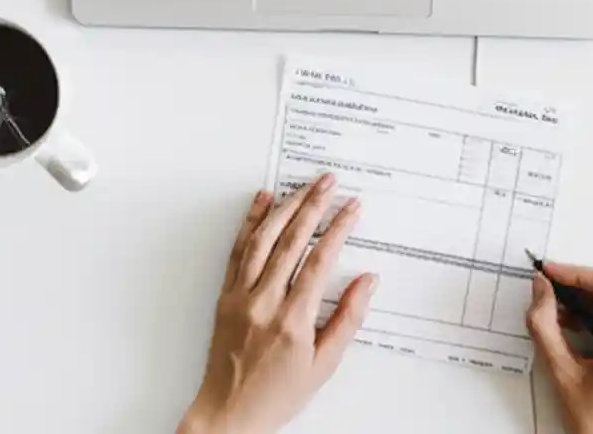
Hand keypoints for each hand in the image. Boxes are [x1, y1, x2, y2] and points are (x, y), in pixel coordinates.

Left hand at [179, 174, 377, 433]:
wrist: (229, 414)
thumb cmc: (277, 394)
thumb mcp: (324, 364)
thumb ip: (347, 319)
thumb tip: (366, 281)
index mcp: (292, 320)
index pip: (319, 261)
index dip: (338, 229)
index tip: (352, 209)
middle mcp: (263, 302)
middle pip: (291, 241)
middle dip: (314, 205)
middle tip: (330, 182)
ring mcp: (240, 296)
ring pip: (263, 239)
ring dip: (285, 207)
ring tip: (303, 186)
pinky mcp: (225, 296)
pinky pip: (238, 251)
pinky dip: (250, 223)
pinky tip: (261, 202)